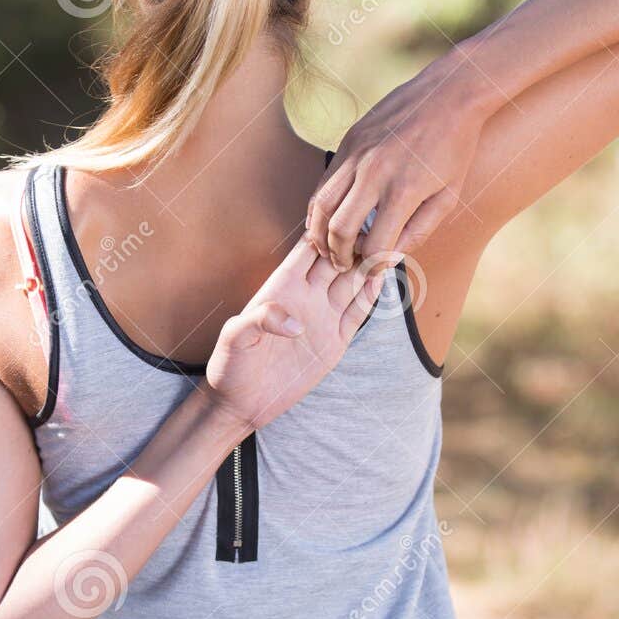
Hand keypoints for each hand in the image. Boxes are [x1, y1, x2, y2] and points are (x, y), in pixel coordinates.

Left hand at [204, 236, 384, 433]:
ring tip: (387, 246)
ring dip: (368, 265)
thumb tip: (295, 323)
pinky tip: (381, 277)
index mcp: (281, 287)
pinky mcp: (335, 341)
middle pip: (337, 260)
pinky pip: (357, 312)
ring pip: (352, 283)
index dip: (326, 230)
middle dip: (356, 242)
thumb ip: (258, 320)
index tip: (345, 215)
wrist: (242, 402)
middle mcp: (306, 296)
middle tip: (376, 228)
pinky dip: (370, 295)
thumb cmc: (230, 366)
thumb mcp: (234, 339)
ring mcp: (323, 317)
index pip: (308, 249)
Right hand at [306, 54, 486, 270]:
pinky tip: (329, 220)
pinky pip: (324, 182)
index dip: (372, 268)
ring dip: (320, 234)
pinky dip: (320, 208)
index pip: (375, 246)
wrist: (448, 94)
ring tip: (329, 248)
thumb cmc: (454, 148)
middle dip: (339, 256)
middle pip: (339, 231)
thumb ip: (419, 231)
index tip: (373, 272)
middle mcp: (374, 173)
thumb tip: (390, 255)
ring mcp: (356, 155)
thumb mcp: (448, 196)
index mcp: (403, 191)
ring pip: (321, 207)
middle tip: (345, 265)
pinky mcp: (348, 141)